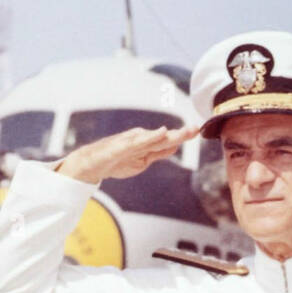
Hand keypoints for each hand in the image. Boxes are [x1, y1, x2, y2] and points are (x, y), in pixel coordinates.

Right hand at [56, 124, 199, 184]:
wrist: (94, 163)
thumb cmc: (117, 161)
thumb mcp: (142, 159)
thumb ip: (157, 152)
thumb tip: (174, 146)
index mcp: (147, 143)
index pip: (168, 140)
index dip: (183, 135)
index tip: (197, 130)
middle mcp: (141, 139)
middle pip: (165, 138)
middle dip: (181, 134)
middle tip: (196, 128)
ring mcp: (132, 142)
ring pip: (156, 139)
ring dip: (171, 135)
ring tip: (185, 131)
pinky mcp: (124, 147)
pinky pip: (140, 142)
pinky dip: (152, 137)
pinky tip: (162, 132)